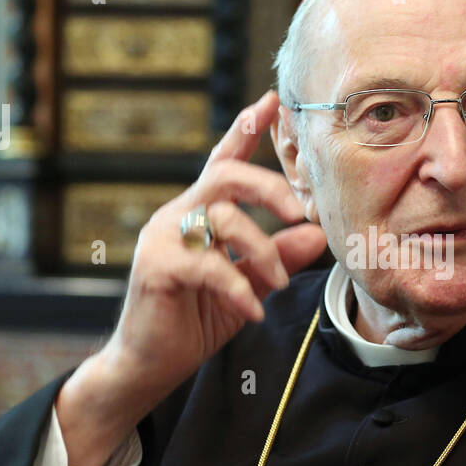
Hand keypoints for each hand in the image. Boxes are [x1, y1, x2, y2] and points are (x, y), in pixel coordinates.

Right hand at [56, 90, 325, 465]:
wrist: (148, 366)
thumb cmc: (193, 321)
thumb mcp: (247, 286)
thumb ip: (277, 257)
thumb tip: (317, 235)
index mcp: (198, 214)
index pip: (223, 162)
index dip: (245, 130)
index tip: (271, 100)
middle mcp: (176, 216)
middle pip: (227, 176)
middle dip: (271, 188)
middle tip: (304, 213)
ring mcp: (162, 238)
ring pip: (224, 220)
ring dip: (263, 252)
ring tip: (278, 284)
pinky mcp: (155, 267)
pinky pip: (209, 266)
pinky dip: (239, 289)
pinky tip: (253, 312)